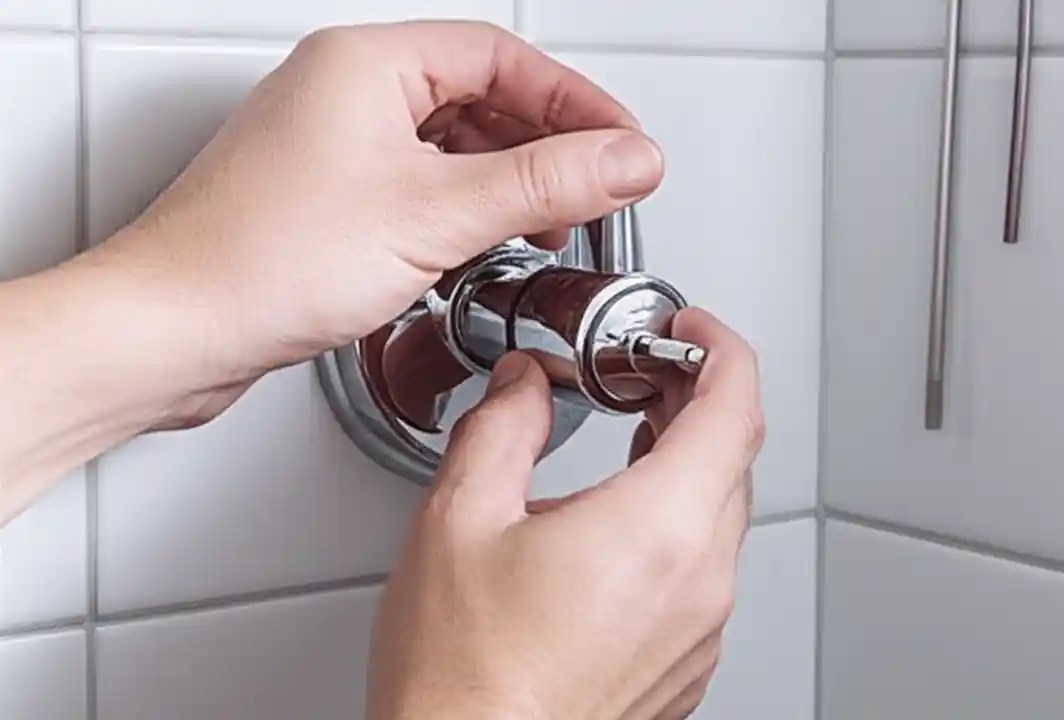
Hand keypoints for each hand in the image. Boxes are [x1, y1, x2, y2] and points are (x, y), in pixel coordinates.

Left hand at [83, 20, 663, 426]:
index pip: (503, 56)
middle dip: (547, 143)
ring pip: (451, 145)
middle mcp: (346, 94)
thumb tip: (627, 158)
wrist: (170, 330)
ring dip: (508, 182)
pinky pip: (419, 186)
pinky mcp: (327, 199)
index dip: (576, 99)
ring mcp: (334, 146)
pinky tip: (485, 248)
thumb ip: (544, 184)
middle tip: (597, 187)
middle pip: (480, 96)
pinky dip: (464, 211)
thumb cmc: (256, 263)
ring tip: (551, 224)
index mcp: (366, 65)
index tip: (623, 144)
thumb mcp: (434, 215)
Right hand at [366, 309, 763, 719]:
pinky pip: (707, 570)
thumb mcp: (458, 520)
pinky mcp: (687, 663)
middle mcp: (699, 580)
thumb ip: (501, 428)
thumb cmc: (464, 679)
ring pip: (724, 513)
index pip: (735, 404)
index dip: (720, 347)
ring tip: (636, 435)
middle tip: (647, 374)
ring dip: (690, 461)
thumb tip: (522, 386)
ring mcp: (701, 628)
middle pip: (736, 455)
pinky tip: (623, 522)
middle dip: (700, 397)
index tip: (689, 329)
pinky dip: (680, 523)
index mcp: (657, 528)